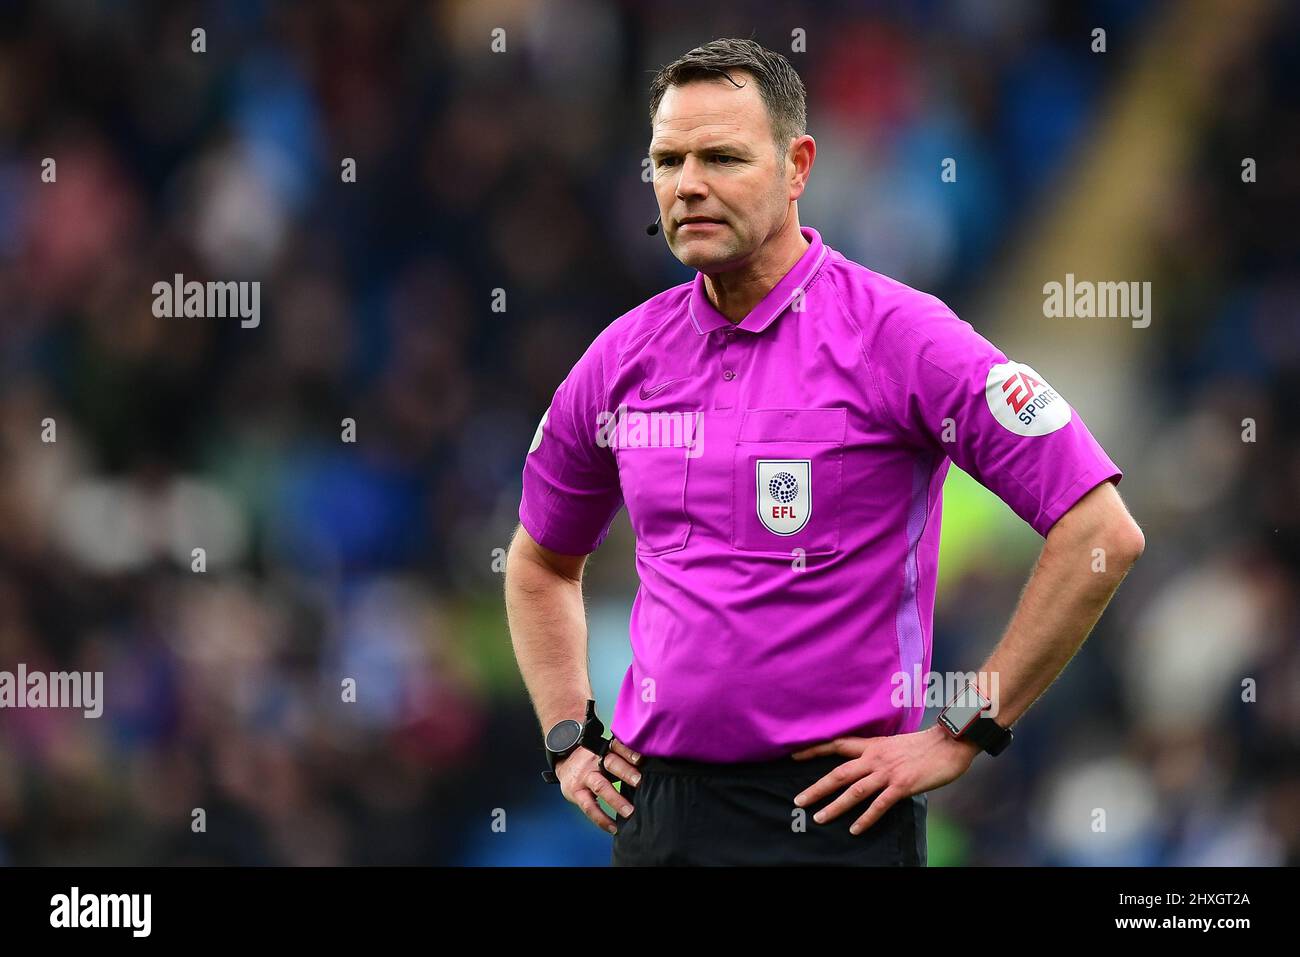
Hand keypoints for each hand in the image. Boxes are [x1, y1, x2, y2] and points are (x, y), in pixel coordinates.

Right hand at [557, 737, 643, 834]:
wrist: (564, 762)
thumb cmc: (593, 761)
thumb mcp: (605, 753)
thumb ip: (623, 759)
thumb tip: (649, 768)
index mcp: (605, 749)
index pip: (618, 747)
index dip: (629, 752)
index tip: (641, 759)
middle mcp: (594, 760)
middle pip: (610, 763)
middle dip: (625, 772)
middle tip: (639, 781)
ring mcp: (584, 776)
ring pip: (601, 786)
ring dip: (616, 800)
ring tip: (629, 812)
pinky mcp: (576, 792)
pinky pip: (589, 807)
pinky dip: (601, 819)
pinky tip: (613, 827)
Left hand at [790, 725, 978, 834]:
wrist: (951, 742)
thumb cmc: (926, 745)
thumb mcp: (895, 744)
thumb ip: (879, 754)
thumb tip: (866, 765)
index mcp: (873, 745)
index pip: (837, 745)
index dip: (814, 751)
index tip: (794, 756)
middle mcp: (875, 758)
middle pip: (838, 773)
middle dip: (816, 788)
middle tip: (798, 801)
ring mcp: (888, 772)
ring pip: (854, 790)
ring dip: (835, 806)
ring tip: (819, 818)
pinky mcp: (902, 785)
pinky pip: (879, 805)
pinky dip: (865, 818)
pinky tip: (854, 829)